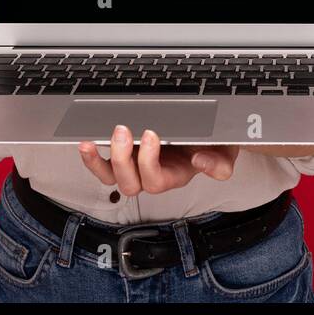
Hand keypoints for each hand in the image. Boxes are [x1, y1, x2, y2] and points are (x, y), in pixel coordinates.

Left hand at [78, 125, 238, 196]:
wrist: (209, 137)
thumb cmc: (214, 144)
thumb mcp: (226, 152)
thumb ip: (220, 163)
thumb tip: (200, 162)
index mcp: (175, 175)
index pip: (156, 180)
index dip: (149, 162)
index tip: (151, 134)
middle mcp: (153, 175)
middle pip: (130, 183)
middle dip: (123, 159)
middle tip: (124, 131)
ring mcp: (136, 168)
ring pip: (112, 178)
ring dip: (100, 162)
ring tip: (95, 140)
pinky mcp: (124, 157)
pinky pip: (103, 167)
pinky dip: (92, 158)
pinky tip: (87, 143)